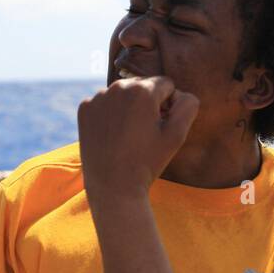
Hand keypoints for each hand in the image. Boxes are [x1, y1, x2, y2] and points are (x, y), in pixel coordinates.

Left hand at [77, 76, 198, 205]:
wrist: (113, 187)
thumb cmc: (147, 162)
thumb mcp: (177, 134)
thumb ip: (188, 105)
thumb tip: (179, 93)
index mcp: (142, 90)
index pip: (166, 85)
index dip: (169, 106)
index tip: (162, 127)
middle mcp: (117, 86)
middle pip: (144, 86)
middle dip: (149, 103)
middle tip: (145, 133)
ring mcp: (98, 97)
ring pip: (123, 94)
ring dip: (129, 107)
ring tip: (129, 135)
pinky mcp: (85, 109)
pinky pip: (105, 103)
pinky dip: (111, 114)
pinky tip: (113, 135)